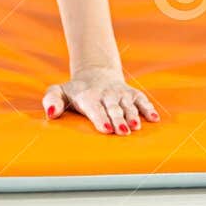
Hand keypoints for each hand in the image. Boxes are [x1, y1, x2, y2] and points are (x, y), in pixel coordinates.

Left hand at [43, 65, 159, 134]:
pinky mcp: (132, 93)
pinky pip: (142, 99)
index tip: (106, 129)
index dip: (101, 118)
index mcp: (88, 95)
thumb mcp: (59, 91)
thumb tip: (51, 114)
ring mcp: (120, 93)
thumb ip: (51, 100)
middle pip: (113, 107)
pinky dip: (148, 108)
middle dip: (118, 119)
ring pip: (128, 104)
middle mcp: (106, 93)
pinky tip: (154, 119)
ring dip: (133, 115)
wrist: (95, 74)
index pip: (95, 108)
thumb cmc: (76, 91)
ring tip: (136, 126)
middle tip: (123, 132)